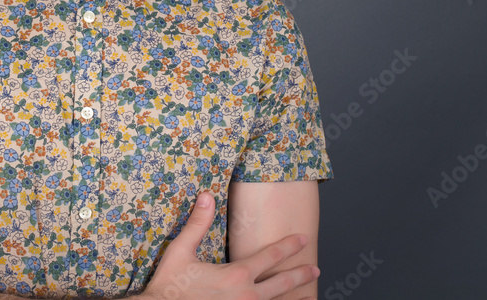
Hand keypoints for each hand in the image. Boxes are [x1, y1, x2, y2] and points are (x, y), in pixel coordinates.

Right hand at [140, 191, 319, 299]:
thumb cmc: (170, 285)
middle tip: (316, 269)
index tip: (303, 239)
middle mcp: (246, 295)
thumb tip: (206, 196)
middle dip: (301, 274)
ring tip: (308, 295)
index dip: (289, 246)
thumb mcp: (181, 250)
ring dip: (293, 298)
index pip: (271, 256)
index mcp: (236, 274)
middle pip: (282, 283)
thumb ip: (197, 224)